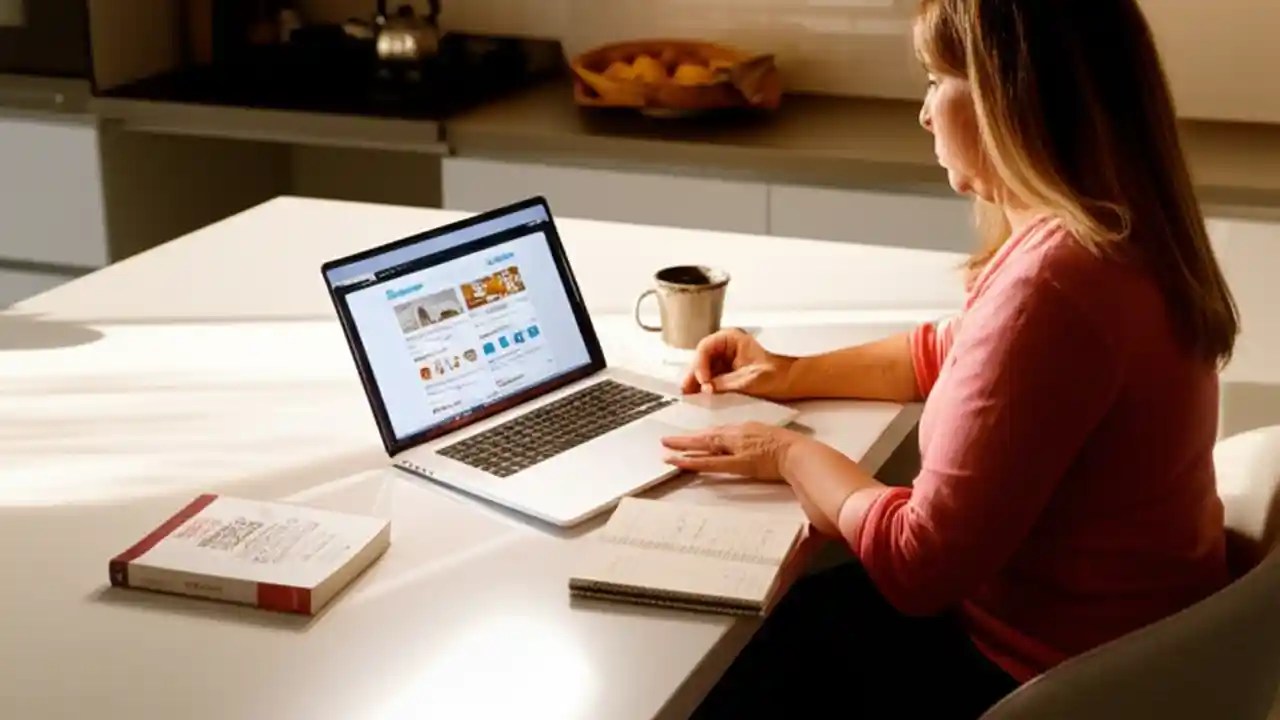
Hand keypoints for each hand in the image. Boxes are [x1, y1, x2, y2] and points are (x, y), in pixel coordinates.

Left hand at [660, 421, 807, 480]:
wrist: (799, 453)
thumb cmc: (791, 448)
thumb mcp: (770, 438)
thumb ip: (756, 441)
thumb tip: (750, 447)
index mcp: (745, 429)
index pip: (719, 432)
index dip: (702, 435)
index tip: (690, 438)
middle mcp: (737, 435)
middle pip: (707, 436)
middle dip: (686, 439)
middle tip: (666, 440)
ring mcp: (736, 447)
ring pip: (704, 446)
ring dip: (683, 448)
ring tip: (666, 450)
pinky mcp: (738, 462)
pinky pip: (710, 462)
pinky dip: (693, 461)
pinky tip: (680, 462)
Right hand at [681, 328, 795, 399]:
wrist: (789, 383)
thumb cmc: (776, 375)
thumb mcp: (750, 378)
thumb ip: (726, 382)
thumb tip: (706, 389)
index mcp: (730, 339)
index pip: (706, 348)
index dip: (700, 364)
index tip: (703, 380)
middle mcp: (723, 348)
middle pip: (700, 360)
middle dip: (694, 375)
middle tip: (688, 391)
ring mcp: (723, 361)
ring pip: (702, 371)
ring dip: (696, 383)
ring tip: (689, 397)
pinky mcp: (724, 375)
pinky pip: (709, 380)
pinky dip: (704, 389)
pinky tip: (698, 398)